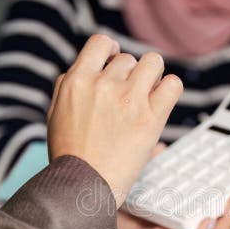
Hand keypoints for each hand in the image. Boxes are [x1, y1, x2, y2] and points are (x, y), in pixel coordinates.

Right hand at [47, 34, 182, 205]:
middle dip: (131, 75)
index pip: (101, 42)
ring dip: (153, 77)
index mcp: (77, 80)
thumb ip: (69, 86)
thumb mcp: (56, 113)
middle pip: (129, 59)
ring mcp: (129, 100)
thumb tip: (86, 67)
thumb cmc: (70, 155)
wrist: (83, 186)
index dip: (112, 50)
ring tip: (148, 96)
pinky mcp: (151, 118)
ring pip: (154, 63)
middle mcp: (103, 84)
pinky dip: (170, 89)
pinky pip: (173, 84)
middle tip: (129, 98)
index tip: (115, 62)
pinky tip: (162, 101)